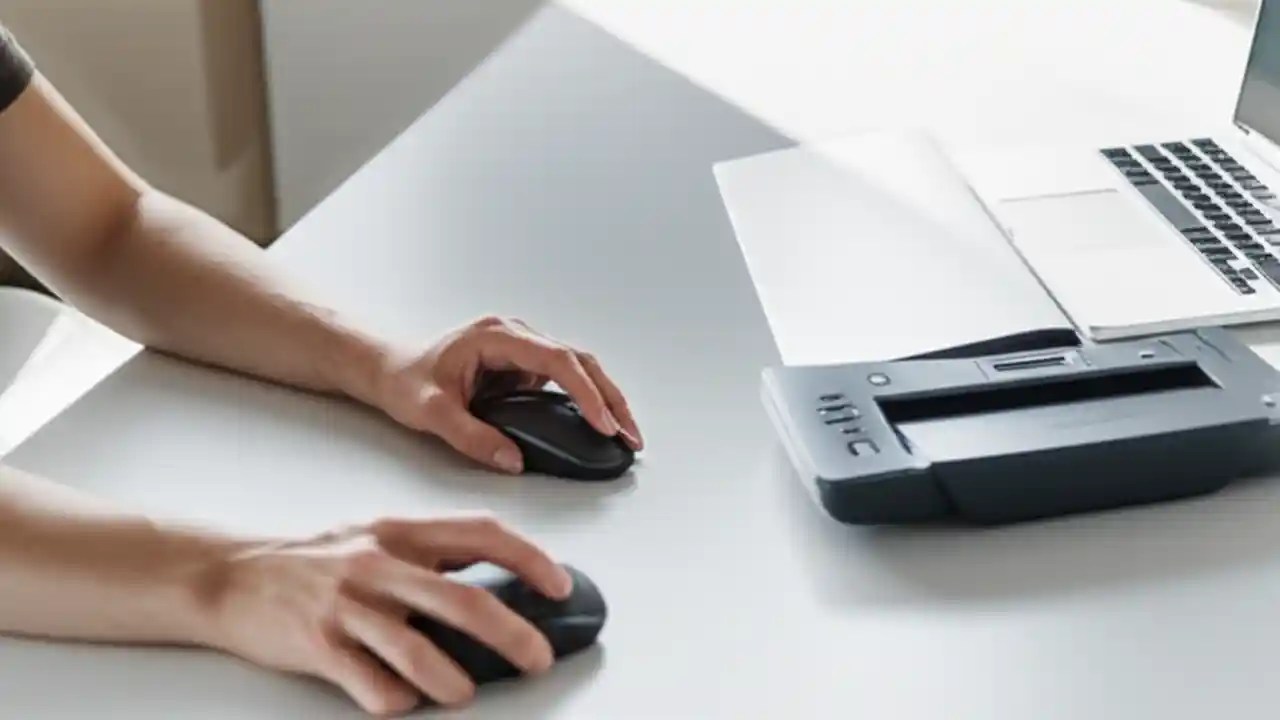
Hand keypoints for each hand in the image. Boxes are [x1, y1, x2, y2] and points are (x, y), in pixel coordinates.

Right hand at [200, 514, 572, 715]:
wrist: (232, 576)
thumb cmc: (316, 560)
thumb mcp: (377, 537)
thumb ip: (430, 553)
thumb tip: (497, 577)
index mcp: (401, 531)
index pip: (481, 532)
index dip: (529, 557)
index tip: (560, 585)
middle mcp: (378, 563)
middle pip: (462, 599)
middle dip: (512, 633)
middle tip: (539, 658)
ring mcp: (347, 605)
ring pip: (414, 649)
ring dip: (452, 679)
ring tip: (466, 692)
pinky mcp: (318, 645)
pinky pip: (367, 683)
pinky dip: (393, 699)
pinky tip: (403, 702)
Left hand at [374, 316, 642, 472]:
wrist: (391, 368)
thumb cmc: (406, 381)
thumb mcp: (431, 412)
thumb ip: (471, 437)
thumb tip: (514, 461)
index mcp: (496, 336)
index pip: (556, 360)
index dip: (585, 392)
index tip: (602, 424)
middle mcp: (516, 336)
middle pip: (579, 361)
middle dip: (610, 398)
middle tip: (630, 435)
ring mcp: (523, 350)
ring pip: (579, 368)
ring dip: (606, 399)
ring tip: (626, 435)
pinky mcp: (525, 367)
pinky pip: (566, 380)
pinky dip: (589, 402)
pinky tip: (603, 426)